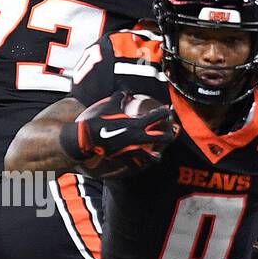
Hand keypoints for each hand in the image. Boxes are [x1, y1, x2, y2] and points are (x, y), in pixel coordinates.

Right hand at [62, 91, 176, 175]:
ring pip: (152, 158)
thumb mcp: (110, 105)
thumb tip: (126, 93)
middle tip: (171, 133)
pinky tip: (140, 164)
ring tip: (157, 156)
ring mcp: (132, 150)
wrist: (86, 137)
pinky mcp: (125, 159)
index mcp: (135, 123)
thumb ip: (120, 97)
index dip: (165, 112)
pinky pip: (136, 165)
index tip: (168, 110)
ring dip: (156, 156)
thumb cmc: (98, 120)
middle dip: (170, 135)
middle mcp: (138, 137)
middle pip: (164, 138)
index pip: (157, 116)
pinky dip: (138, 165)